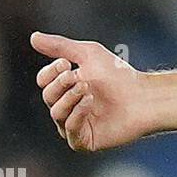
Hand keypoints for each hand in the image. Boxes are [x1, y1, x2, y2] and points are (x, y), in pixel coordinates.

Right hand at [31, 32, 153, 151]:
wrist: (143, 96)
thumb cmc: (119, 75)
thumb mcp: (88, 54)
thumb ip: (61, 46)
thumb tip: (33, 36)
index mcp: (66, 87)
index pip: (43, 81)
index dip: (51, 72)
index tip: (67, 63)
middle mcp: (68, 106)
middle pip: (48, 96)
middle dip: (61, 85)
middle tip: (79, 78)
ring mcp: (75, 125)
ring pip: (56, 113)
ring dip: (70, 98)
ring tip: (87, 89)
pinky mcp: (84, 140)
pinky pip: (69, 131)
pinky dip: (76, 115)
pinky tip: (90, 103)